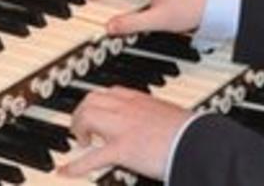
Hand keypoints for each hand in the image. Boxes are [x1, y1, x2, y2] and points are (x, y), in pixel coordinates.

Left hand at [60, 86, 191, 179]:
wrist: (199, 142)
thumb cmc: (191, 133)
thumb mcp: (172, 116)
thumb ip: (159, 117)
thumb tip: (159, 125)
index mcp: (142, 100)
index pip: (110, 92)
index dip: (97, 101)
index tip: (93, 110)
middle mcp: (129, 108)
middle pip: (91, 99)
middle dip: (81, 113)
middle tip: (82, 128)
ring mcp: (123, 127)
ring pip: (87, 117)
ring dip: (78, 129)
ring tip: (81, 142)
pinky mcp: (122, 149)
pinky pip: (91, 157)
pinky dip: (74, 166)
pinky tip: (65, 172)